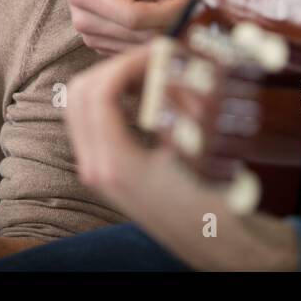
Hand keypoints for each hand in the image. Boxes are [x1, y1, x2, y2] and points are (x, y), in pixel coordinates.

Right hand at [57, 0, 195, 52]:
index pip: (136, 18)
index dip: (169, 12)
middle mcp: (85, 20)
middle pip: (142, 34)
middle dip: (169, 14)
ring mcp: (91, 35)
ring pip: (143, 42)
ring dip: (161, 20)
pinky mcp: (101, 42)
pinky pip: (137, 44)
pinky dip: (151, 26)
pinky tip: (145, 1)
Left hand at [66, 46, 299, 270]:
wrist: (220, 248)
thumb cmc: (217, 206)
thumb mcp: (200, 154)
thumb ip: (177, 105)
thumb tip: (169, 62)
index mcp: (116, 165)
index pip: (99, 93)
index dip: (126, 63)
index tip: (156, 52)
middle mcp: (97, 168)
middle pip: (80, 94)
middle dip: (114, 66)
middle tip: (152, 57)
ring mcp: (97, 171)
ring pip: (81, 107)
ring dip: (111, 81)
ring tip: (151, 72)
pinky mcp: (106, 172)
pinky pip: (92, 122)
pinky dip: (112, 99)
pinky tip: (146, 95)